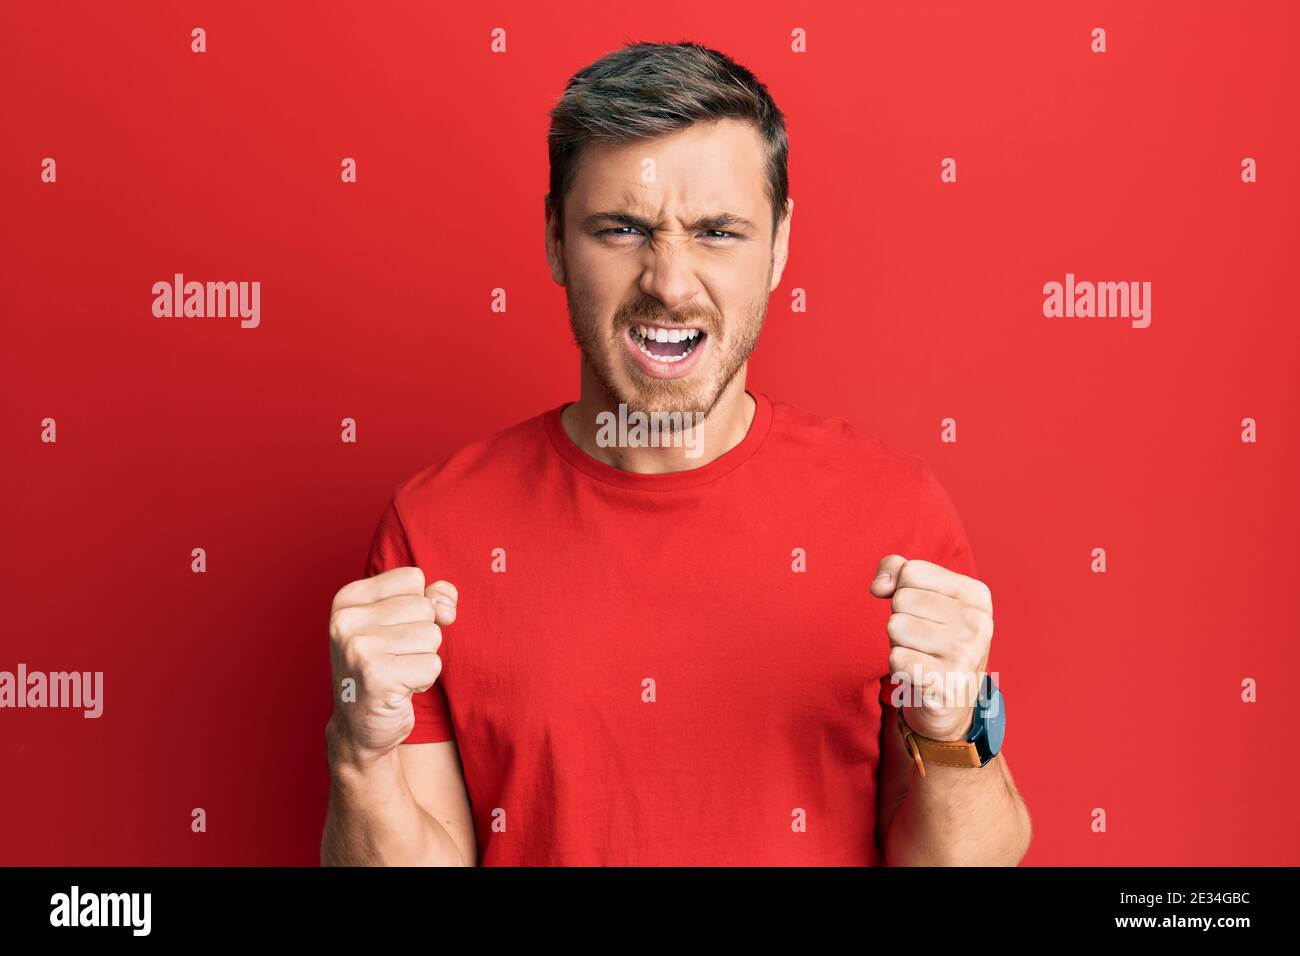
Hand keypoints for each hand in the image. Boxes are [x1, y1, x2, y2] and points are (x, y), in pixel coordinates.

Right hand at [326, 566, 458, 765]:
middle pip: (425, 607)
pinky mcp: (377, 677)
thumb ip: (430, 597)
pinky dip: (424, 680)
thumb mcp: (401, 622)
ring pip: (432, 635)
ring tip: (396, 672)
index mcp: (348, 599)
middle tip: (394, 658)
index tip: (393, 631)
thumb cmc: (385, 666)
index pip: (413, 578)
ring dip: (423, 658)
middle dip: (422, 635)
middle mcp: (346, 620)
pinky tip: (399, 689)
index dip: (417, 605)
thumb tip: (446, 604)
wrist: (359, 727)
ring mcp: (358, 648)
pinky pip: (432, 664)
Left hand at [870, 554, 992, 740]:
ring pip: (895, 627)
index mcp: (976, 594)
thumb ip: (896, 570)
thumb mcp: (922, 595)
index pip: (911, 571)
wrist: (949, 700)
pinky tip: (920, 675)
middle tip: (922, 640)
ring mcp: (966, 654)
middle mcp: (978, 622)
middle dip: (900, 619)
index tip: (924, 613)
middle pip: (901, 599)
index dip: (903, 591)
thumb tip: (878, 586)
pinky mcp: (947, 684)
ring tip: (921, 656)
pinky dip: (899, 668)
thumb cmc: (932, 639)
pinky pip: (896, 658)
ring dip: (899, 644)